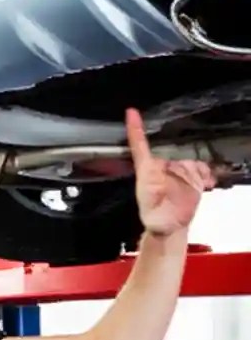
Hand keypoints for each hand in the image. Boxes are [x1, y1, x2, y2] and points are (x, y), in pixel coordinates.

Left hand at [126, 107, 215, 236]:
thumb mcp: (149, 203)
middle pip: (171, 143)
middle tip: (185, 140)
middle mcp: (164, 165)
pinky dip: (208, 172)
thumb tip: (153, 173)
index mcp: (147, 169)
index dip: (135, 128)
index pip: (139, 145)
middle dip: (179, 139)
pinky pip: (204, 168)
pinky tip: (206, 181)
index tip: (131, 112)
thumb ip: (152, 188)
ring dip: (197, 158)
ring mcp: (180, 169)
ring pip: (190, 153)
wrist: (169, 226)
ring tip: (198, 167)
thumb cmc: (154, 215)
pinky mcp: (194, 176)